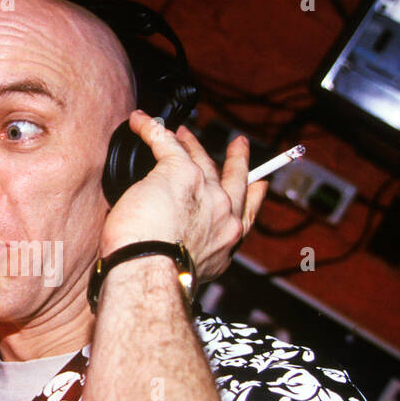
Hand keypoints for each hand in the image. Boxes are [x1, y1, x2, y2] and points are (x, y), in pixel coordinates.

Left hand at [99, 110, 267, 282]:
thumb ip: (185, 253)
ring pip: (202, 159)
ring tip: (184, 134)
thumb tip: (163, 246)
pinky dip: (152, 130)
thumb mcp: (183, 268)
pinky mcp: (180, 171)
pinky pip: (167, 143)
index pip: (244, 216)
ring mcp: (206, 192)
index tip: (258, 187)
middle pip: (235, 181)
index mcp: (225, 244)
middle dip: (239, 162)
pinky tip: (141, 123)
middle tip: (241, 146)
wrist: (149, 270)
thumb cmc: (154, 276)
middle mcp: (223, 217)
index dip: (253, 198)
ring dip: (192, 143)